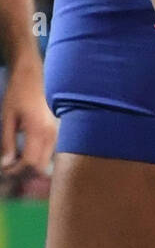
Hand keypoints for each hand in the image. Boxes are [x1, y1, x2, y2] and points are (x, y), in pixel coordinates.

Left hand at [0, 55, 57, 177]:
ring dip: (31, 167)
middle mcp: (52, 133)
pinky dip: (37, 159)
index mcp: (39, 130)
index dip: (16, 172)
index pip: (30, 164)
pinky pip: (49, 153)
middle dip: (24, 173)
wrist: (32, 74)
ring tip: (15, 162)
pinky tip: (25, 154)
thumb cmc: (18, 93)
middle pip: (41, 167)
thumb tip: (6, 165)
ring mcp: (57, 131)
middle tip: (9, 168)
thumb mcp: (7, 118)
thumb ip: (8, 143)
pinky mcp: (57, 130)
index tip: (4, 170)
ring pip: (47, 161)